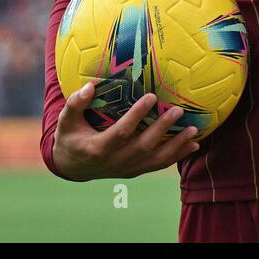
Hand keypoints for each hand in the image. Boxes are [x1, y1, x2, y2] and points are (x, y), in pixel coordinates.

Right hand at [51, 83, 200, 181]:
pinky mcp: (135, 171)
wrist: (72, 167)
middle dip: (162, 129)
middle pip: (143, 146)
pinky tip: (193, 146)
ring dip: (176, 146)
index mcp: (98, 148)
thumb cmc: (70, 137)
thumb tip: (90, 86)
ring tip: (193, 131)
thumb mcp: (66, 121)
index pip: (122, 131)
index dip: (137, 115)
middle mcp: (115, 161)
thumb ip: (76, 103)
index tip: (152, 96)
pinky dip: (177, 156)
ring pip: (155, 160)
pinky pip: (158, 165)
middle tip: (178, 111)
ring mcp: (126, 169)